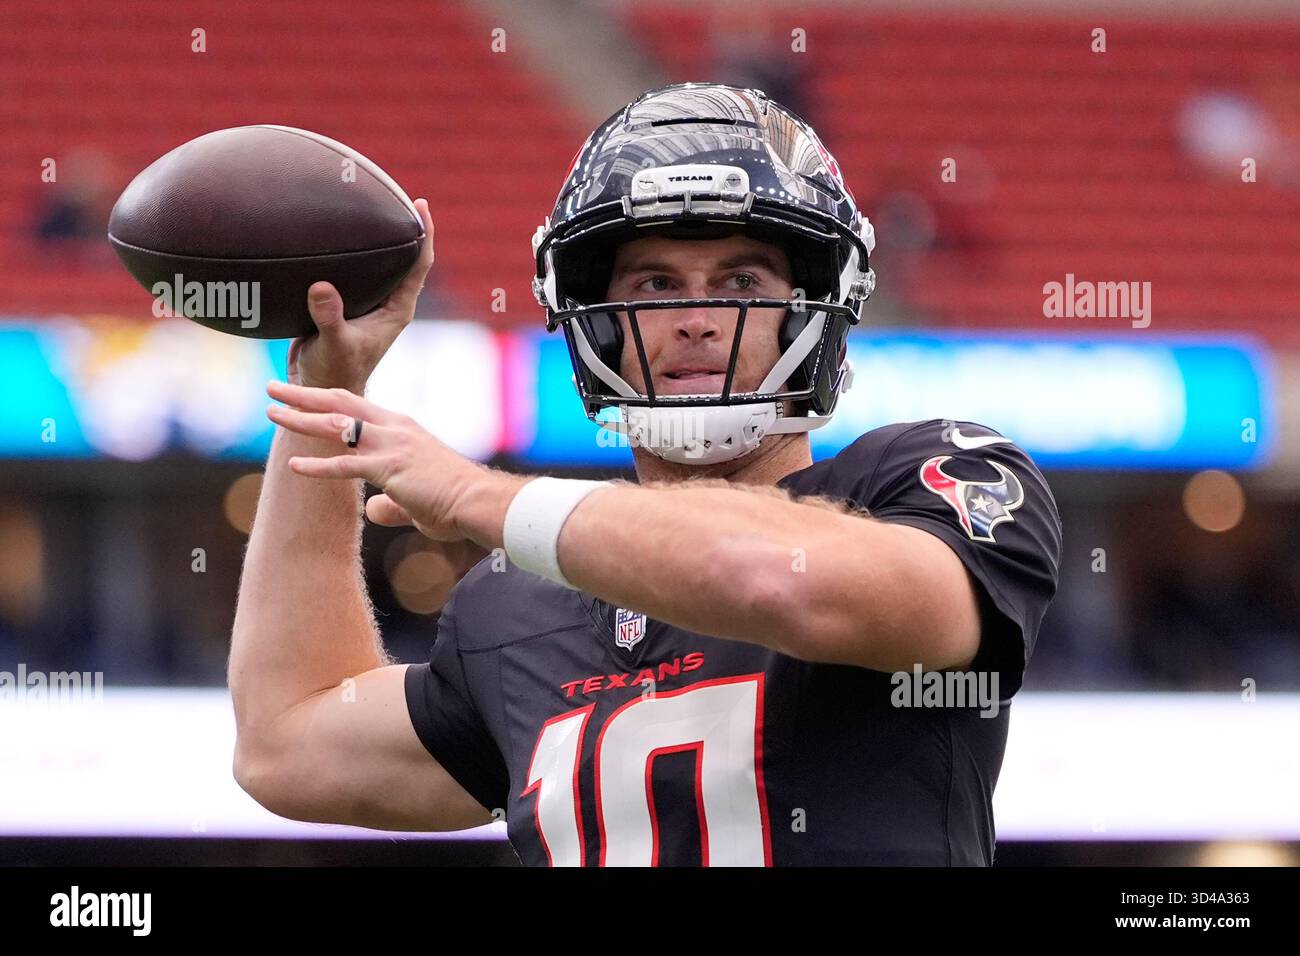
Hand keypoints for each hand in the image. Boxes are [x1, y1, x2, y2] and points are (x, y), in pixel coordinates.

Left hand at [265, 380, 520, 544]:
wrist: (479, 502)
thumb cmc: (454, 501)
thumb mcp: (416, 499)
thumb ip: (391, 503)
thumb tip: (373, 511)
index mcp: (401, 427)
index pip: (356, 404)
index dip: (324, 397)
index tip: (298, 393)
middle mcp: (394, 428)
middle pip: (341, 401)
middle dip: (303, 393)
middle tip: (272, 386)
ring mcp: (392, 445)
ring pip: (338, 425)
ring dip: (301, 418)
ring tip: (271, 412)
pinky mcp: (391, 468)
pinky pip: (346, 465)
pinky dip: (318, 465)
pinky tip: (294, 466)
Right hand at [288, 198, 434, 393]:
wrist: (318, 387)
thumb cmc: (335, 371)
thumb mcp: (334, 343)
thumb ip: (330, 316)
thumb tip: (322, 287)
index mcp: (397, 309)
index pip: (420, 264)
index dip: (426, 234)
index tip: (422, 204)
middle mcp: (388, 302)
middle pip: (404, 257)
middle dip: (403, 226)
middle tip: (396, 191)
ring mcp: (368, 302)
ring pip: (378, 262)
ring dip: (374, 238)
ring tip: (363, 202)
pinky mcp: (345, 303)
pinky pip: (350, 271)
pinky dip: (344, 252)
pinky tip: (328, 232)